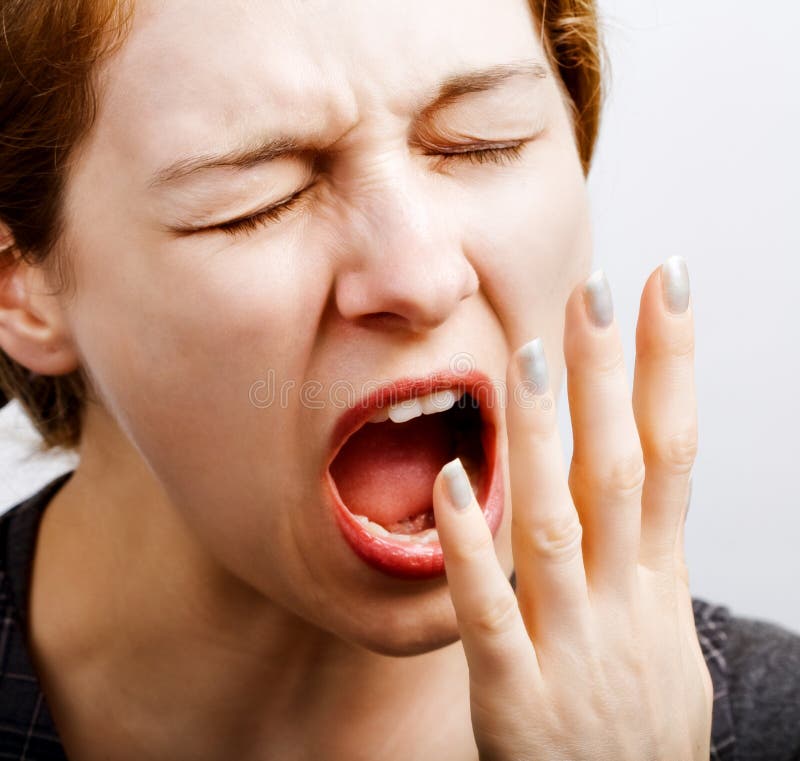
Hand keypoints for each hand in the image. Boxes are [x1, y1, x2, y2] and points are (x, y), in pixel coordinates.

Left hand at [432, 258, 712, 760]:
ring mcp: (570, 646)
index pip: (673, 453)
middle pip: (621, 468)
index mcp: (658, 585)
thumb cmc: (638, 733)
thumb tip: (640, 502)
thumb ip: (646, 567)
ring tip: (531, 357)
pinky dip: (472, 544)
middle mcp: (622, 603)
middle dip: (610, 376)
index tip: (664, 291)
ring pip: (556, 522)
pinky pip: (488, 609)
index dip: (673, 368)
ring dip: (545, 438)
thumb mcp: (665, 644)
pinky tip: (451, 479)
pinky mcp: (515, 695)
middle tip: (594, 292)